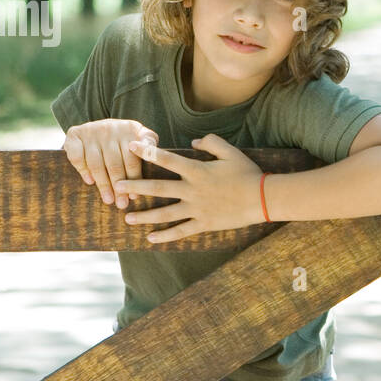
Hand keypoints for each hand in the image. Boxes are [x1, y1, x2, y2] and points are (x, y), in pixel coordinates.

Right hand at [63, 119, 159, 208]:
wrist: (101, 125)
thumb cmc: (127, 137)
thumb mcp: (142, 136)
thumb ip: (150, 144)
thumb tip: (151, 156)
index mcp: (129, 129)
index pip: (132, 158)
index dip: (133, 178)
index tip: (134, 196)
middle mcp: (110, 128)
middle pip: (114, 163)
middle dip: (119, 187)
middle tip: (121, 204)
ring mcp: (91, 131)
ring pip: (96, 163)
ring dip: (103, 183)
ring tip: (108, 200)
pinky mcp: (74, 134)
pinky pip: (77, 156)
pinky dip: (82, 170)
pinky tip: (90, 181)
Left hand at [120, 133, 266, 242]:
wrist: (263, 198)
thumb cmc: (247, 173)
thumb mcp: (231, 152)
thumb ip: (210, 143)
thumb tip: (192, 143)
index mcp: (197, 170)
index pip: (166, 159)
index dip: (147, 152)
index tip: (130, 146)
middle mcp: (192, 190)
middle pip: (158, 187)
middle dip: (135, 186)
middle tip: (117, 186)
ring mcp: (197, 209)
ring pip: (165, 213)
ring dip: (144, 216)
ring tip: (127, 218)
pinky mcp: (204, 223)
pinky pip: (181, 231)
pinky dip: (165, 235)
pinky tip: (151, 238)